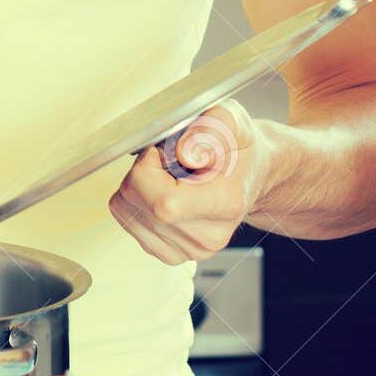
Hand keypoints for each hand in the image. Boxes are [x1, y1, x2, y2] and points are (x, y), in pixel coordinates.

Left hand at [108, 99, 269, 262]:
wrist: (249, 175)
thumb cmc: (238, 148)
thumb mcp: (229, 120)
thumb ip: (208, 131)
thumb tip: (185, 153)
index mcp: (225, 203)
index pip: (164, 203)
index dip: (147, 169)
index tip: (160, 152)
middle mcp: (208, 236)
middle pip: (137, 205)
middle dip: (140, 173)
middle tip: (165, 160)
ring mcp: (189, 250)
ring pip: (127, 213)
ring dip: (136, 187)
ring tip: (167, 176)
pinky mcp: (171, 255)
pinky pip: (128, 222)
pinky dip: (135, 203)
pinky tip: (161, 192)